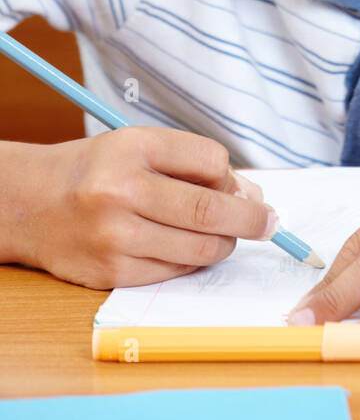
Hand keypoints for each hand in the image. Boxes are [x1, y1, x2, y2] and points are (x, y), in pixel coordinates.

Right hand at [15, 127, 273, 288]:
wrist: (30, 204)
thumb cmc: (96, 170)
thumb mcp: (139, 146)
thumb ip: (194, 164)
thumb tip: (251, 195)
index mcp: (133, 147)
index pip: (212, 160)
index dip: (232, 176)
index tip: (240, 188)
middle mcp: (122, 191)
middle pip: (212, 211)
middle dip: (251, 220)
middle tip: (269, 222)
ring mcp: (115, 237)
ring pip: (200, 248)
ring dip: (224, 244)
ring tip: (222, 235)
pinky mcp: (112, 272)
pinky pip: (176, 271)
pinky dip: (193, 261)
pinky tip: (186, 248)